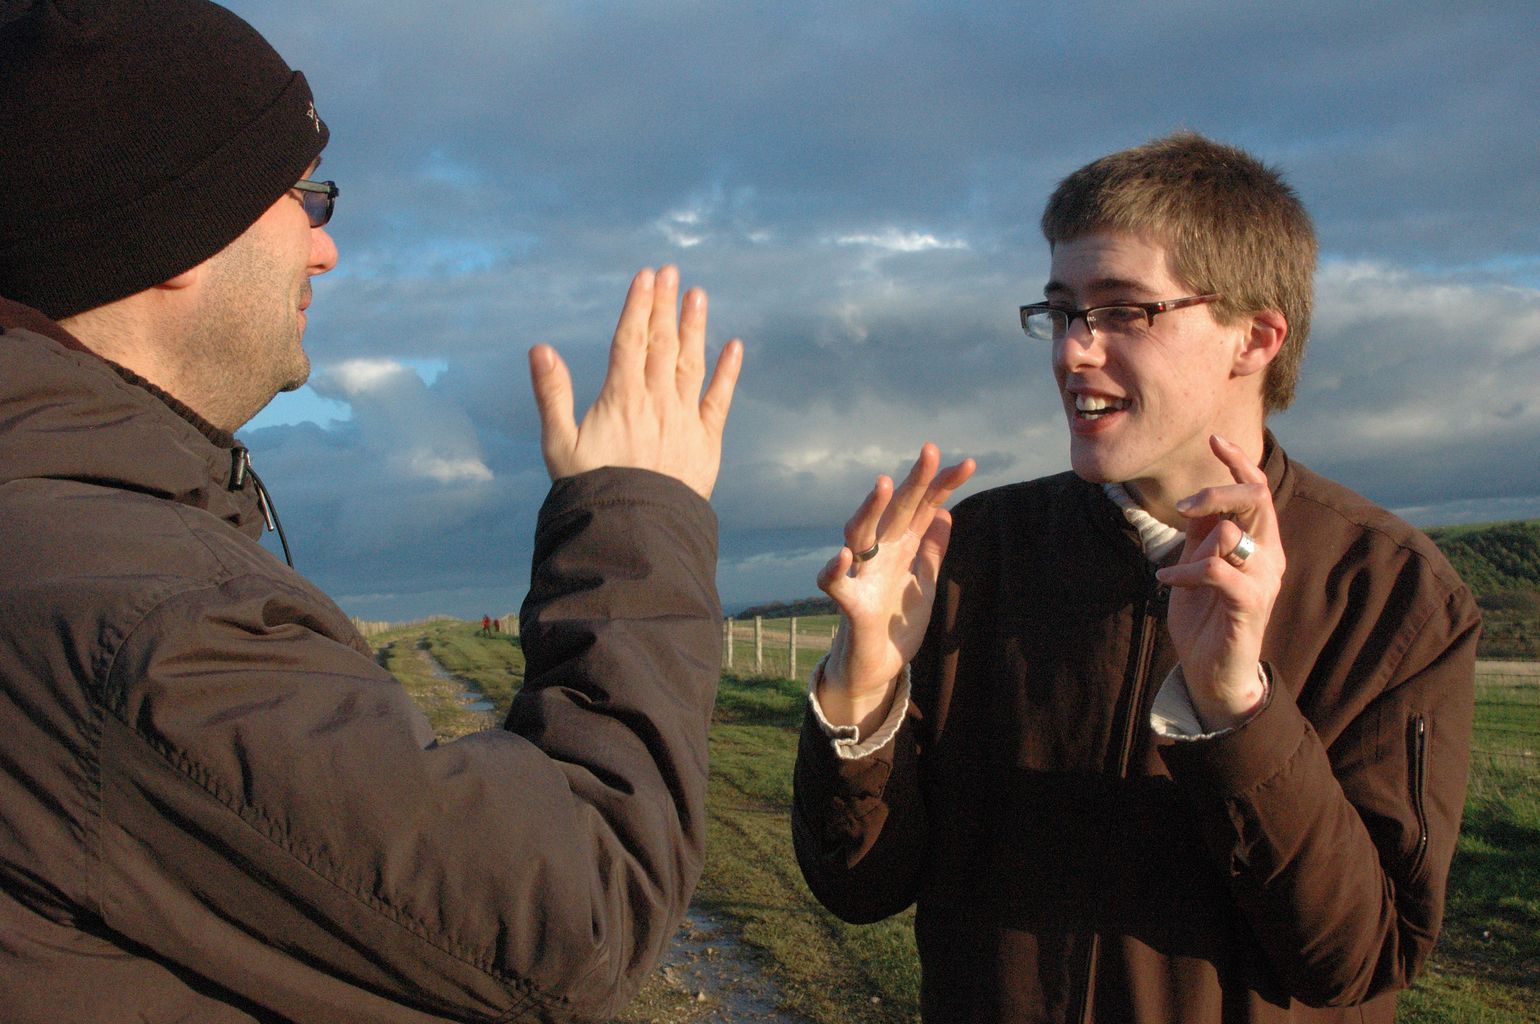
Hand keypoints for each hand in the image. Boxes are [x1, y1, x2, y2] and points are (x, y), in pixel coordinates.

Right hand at [528, 265, 742, 498]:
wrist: (634, 531)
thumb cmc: (590, 490)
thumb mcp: (559, 444)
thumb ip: (551, 394)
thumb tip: (539, 349)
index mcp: (620, 398)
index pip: (630, 340)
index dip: (638, 305)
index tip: (645, 276)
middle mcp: (656, 401)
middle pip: (661, 342)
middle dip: (665, 305)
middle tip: (671, 271)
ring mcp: (684, 418)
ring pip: (691, 362)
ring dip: (694, 327)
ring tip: (698, 295)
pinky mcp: (706, 441)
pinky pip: (719, 399)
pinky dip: (728, 372)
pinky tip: (734, 346)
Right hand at [815, 444, 974, 730]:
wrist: (874, 668)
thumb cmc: (895, 622)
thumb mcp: (923, 583)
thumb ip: (931, 550)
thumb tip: (945, 513)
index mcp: (901, 548)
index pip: (923, 508)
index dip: (943, 486)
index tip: (969, 463)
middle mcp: (880, 554)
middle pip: (895, 511)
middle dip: (914, 481)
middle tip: (930, 450)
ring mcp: (862, 576)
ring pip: (859, 534)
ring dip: (870, 509)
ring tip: (884, 483)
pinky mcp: (850, 607)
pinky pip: (835, 585)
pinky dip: (835, 570)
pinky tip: (842, 555)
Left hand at [1156, 435, 1284, 730]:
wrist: (1213, 671)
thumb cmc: (1206, 615)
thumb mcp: (1198, 562)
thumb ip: (1202, 532)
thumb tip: (1195, 498)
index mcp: (1260, 541)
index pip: (1258, 489)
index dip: (1238, 462)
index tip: (1215, 439)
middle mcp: (1269, 555)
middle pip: (1254, 499)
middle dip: (1215, 492)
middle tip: (1182, 507)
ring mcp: (1263, 580)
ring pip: (1233, 533)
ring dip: (1191, 545)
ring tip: (1172, 570)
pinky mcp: (1249, 604)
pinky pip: (1215, 571)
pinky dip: (1184, 571)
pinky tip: (1167, 579)